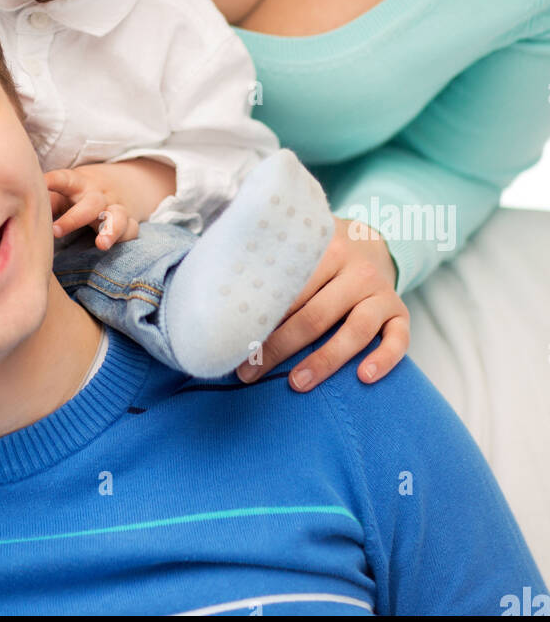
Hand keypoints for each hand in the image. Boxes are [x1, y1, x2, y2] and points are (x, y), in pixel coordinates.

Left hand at [44, 166, 139, 248]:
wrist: (124, 184)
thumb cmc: (81, 194)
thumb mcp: (65, 193)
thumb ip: (46, 201)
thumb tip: (14, 210)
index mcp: (79, 185)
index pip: (66, 179)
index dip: (53, 181)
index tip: (41, 184)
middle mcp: (98, 196)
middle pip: (91, 203)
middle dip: (74, 218)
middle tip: (55, 232)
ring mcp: (116, 209)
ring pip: (117, 216)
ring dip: (110, 229)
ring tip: (101, 244)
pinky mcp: (128, 223)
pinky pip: (131, 229)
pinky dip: (125, 236)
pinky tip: (116, 246)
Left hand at [235, 215, 408, 390]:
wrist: (373, 238)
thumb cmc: (322, 250)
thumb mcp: (302, 241)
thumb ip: (272, 256)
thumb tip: (220, 283)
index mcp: (327, 248)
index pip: (291, 286)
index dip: (262, 317)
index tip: (235, 341)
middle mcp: (357, 270)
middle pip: (316, 314)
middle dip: (280, 347)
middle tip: (249, 372)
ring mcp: (381, 292)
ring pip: (356, 330)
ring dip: (325, 360)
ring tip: (297, 383)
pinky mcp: (400, 311)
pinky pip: (399, 338)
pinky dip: (384, 358)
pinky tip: (364, 377)